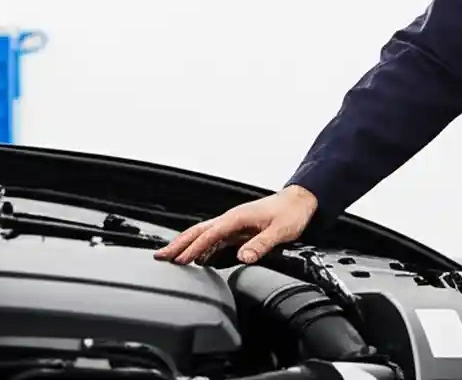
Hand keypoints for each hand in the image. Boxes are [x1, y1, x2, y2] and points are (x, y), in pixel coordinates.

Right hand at [153, 185, 317, 264]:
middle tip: (160, 257)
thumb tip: (243, 256)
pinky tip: (197, 257)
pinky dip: (201, 247)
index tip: (179, 260)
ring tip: (170, 258)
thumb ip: (261, 244)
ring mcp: (234, 223)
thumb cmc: (292, 212)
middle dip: (178, 244)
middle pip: (198, 231)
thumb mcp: (280, 231)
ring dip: (186, 245)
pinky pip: (214, 238)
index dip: (193, 247)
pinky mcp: (239, 229)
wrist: (301, 201)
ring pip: (203, 234)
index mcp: (237, 217)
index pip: (209, 234)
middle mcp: (232, 219)